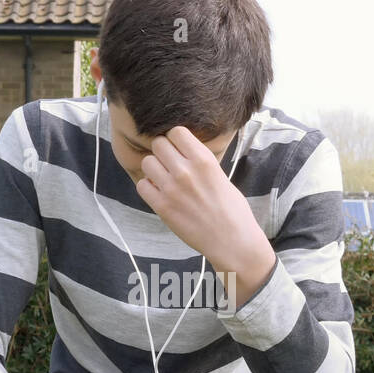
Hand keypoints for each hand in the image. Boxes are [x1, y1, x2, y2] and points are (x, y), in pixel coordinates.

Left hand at [136, 126, 275, 306]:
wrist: (232, 241)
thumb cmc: (232, 210)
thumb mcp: (221, 176)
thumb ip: (200, 162)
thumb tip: (183, 152)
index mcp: (204, 160)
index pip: (177, 131)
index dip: (176, 139)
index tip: (179, 148)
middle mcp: (186, 171)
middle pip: (158, 144)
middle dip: (163, 152)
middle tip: (170, 164)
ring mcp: (171, 189)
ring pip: (147, 162)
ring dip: (153, 168)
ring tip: (163, 178)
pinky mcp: (162, 207)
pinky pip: (141, 185)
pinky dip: (148, 187)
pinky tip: (159, 193)